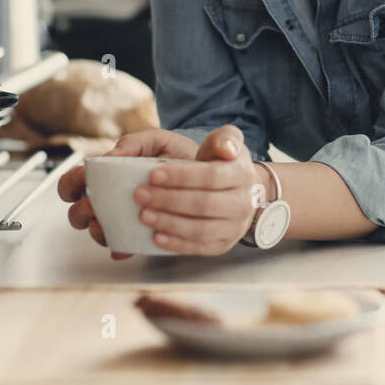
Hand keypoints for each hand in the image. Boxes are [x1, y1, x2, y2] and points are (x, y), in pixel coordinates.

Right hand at [57, 128, 199, 259]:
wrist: (204, 170)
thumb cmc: (174, 153)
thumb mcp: (154, 139)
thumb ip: (132, 143)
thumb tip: (111, 155)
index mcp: (107, 174)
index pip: (74, 182)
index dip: (69, 186)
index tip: (79, 185)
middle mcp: (109, 198)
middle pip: (78, 212)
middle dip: (81, 212)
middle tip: (94, 207)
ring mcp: (122, 217)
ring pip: (97, 230)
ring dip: (99, 230)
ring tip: (111, 225)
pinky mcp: (138, 234)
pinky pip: (122, 246)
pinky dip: (120, 247)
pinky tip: (125, 245)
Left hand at [133, 124, 267, 256]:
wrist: (237, 189)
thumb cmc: (221, 163)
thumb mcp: (222, 141)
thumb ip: (222, 136)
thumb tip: (225, 146)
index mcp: (242, 172)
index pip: (212, 176)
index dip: (181, 176)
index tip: (153, 174)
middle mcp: (244, 201)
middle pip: (204, 204)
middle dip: (168, 200)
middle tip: (140, 194)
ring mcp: (235, 226)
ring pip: (201, 230)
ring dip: (169, 223)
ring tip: (143, 214)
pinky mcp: (224, 244)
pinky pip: (200, 248)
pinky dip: (177, 244)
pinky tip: (156, 236)